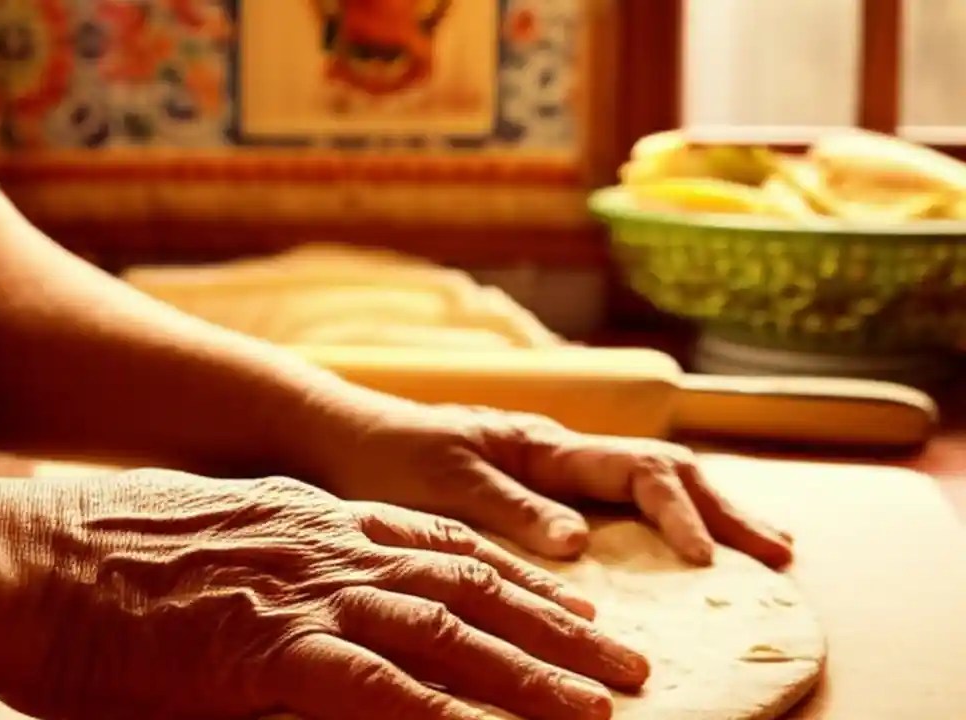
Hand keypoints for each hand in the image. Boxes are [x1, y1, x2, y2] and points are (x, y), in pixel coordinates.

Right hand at [0, 471, 648, 719]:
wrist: (27, 561)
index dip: (509, 574)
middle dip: (551, 626)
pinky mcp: (268, 652)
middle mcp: (323, 546)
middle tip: (620, 660)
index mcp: (308, 520)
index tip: (566, 601)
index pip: (434, 543)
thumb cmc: (94, 560)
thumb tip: (305, 610)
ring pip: (444, 633)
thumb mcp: (204, 546)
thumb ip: (269, 570)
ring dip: (526, 672)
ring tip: (596, 705)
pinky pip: (375, 687)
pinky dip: (437, 713)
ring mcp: (301, 595)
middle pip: (465, 584)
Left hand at [319, 400, 793, 568]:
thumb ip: (512, 507)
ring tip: (759, 547)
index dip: (680, 512)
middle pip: (664, 470)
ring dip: (706, 513)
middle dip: (724, 508)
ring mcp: (554, 469)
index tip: (706, 560)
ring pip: (649, 483)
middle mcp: (561, 452)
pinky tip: (683, 551)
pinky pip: (617, 505)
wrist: (347, 439)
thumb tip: (583, 542)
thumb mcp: (445, 484)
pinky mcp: (539, 491)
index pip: (639, 468)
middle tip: (781, 551)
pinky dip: (662, 524)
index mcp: (546, 445)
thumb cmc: (389, 457)